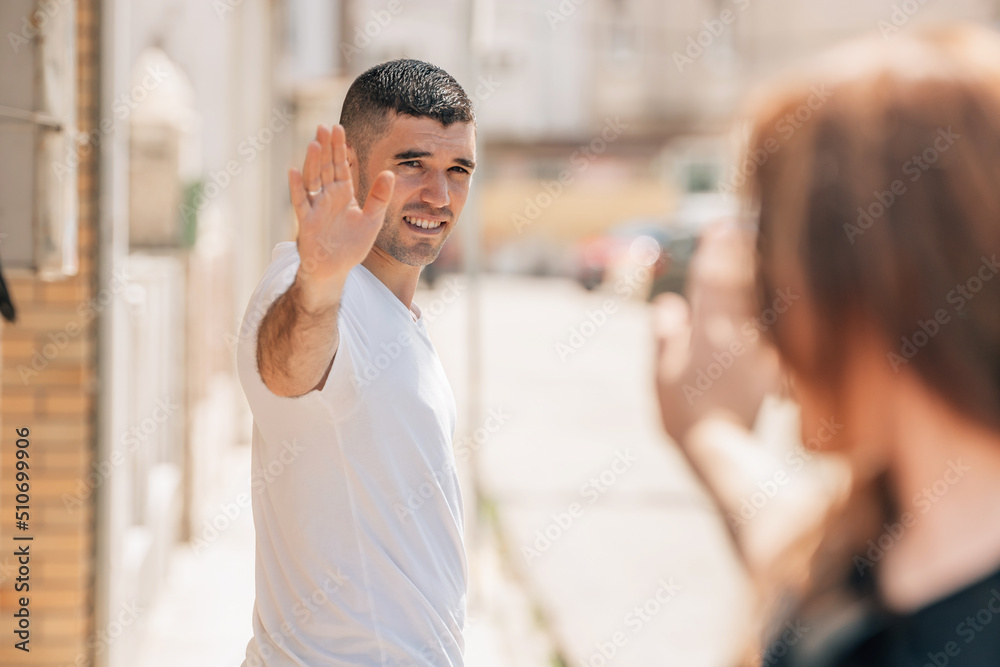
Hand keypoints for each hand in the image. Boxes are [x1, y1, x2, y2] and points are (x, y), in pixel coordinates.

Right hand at [288, 124, 393, 307]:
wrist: (335, 269)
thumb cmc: (352, 245)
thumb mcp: (372, 220)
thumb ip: (380, 197)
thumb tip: (390, 173)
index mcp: (344, 194)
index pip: (342, 166)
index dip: (340, 148)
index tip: (338, 128)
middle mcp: (328, 197)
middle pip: (326, 168)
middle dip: (325, 148)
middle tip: (324, 126)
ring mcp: (316, 207)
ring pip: (313, 180)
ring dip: (312, 162)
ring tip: (314, 143)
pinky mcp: (306, 221)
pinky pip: (300, 202)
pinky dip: (296, 188)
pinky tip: (292, 171)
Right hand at [653, 221, 781, 443]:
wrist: (723, 451)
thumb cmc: (683, 415)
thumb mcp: (661, 374)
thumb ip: (666, 335)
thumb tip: (668, 302)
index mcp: (705, 331)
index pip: (711, 280)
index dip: (714, 250)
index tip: (719, 226)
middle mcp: (735, 333)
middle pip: (742, 283)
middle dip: (741, 253)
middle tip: (742, 228)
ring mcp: (758, 349)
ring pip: (762, 302)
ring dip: (760, 276)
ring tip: (760, 254)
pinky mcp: (773, 366)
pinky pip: (775, 328)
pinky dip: (773, 310)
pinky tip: (776, 301)